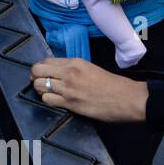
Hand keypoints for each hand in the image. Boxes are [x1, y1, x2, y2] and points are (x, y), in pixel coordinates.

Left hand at [30, 57, 148, 122]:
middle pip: (37, 71)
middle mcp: (69, 73)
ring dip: (40, 90)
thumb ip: (73, 68)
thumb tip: (58, 72)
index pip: (46, 61)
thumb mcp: (91, 68)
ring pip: (39, 85)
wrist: (128, 98)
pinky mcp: (70, 103)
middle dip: (36, 77)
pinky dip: (47, 100)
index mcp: (75, 62)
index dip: (41, 68)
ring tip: (48, 92)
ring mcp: (68, 88)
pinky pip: (47, 100)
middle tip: (41, 82)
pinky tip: (55, 101)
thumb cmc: (114, 85)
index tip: (43, 73)